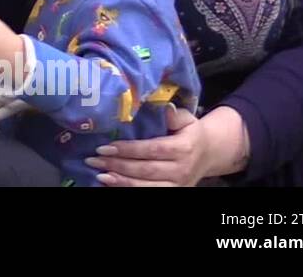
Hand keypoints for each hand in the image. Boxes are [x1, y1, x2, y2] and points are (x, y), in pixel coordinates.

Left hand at [86, 105, 211, 185]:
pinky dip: (128, 190)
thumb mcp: (187, 119)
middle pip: (145, 170)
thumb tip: (165, 108)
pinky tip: (111, 184)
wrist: (208, 155)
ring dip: (120, 182)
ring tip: (99, 175)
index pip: (152, 150)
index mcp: (183, 148)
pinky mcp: (173, 193)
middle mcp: (181, 169)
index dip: (128, 150)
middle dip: (117, 165)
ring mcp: (177, 185)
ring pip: (146, 186)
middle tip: (94, 160)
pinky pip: (149, 194)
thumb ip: (175, 114)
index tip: (105, 147)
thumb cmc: (190, 134)